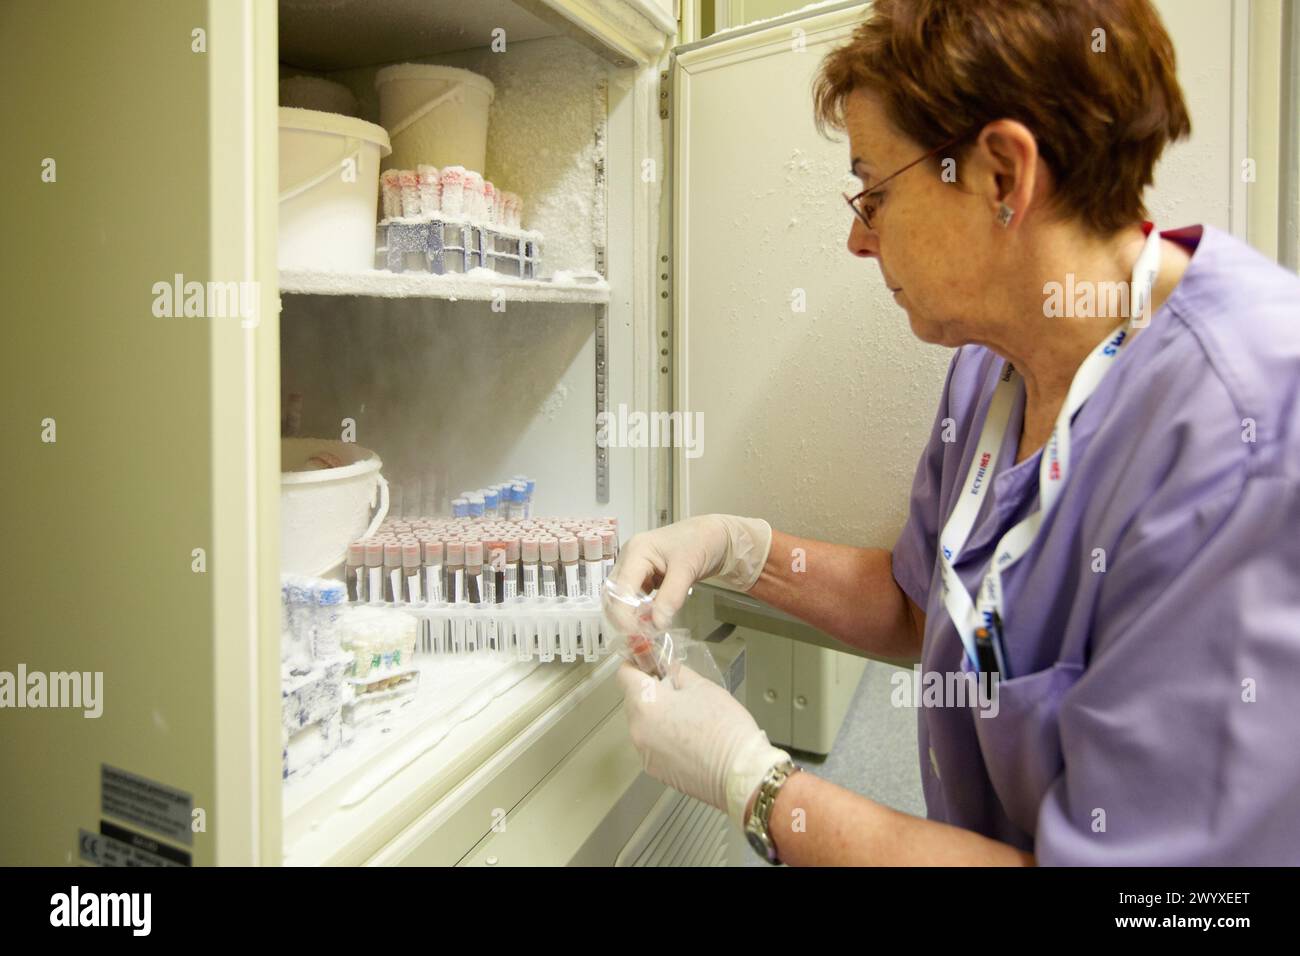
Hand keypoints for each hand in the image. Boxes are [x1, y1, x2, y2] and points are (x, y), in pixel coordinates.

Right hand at [607, 514, 771, 630]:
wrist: (714, 535)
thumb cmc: (701, 542)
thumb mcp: (688, 568)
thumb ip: (671, 596)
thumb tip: (657, 624)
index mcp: (636, 551)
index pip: (620, 588)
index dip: (624, 614)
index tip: (639, 635)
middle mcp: (629, 559)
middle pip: (613, 595)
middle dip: (622, 618)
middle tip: (640, 640)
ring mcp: (634, 568)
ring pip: (620, 599)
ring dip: (629, 617)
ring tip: (645, 634)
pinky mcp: (642, 577)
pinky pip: (632, 599)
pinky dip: (638, 613)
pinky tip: (650, 623)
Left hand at [617, 662, 788, 826]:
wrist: (739, 773)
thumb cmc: (724, 727)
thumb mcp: (703, 687)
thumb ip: (678, 673)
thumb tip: (667, 669)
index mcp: (645, 703)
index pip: (624, 675)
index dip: (636, 665)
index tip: (649, 663)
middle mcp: (637, 730)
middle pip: (633, 701)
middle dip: (651, 693)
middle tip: (678, 691)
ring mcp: (644, 753)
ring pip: (643, 725)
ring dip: (657, 718)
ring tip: (688, 719)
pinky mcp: (655, 771)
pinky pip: (652, 746)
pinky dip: (664, 740)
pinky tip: (689, 740)